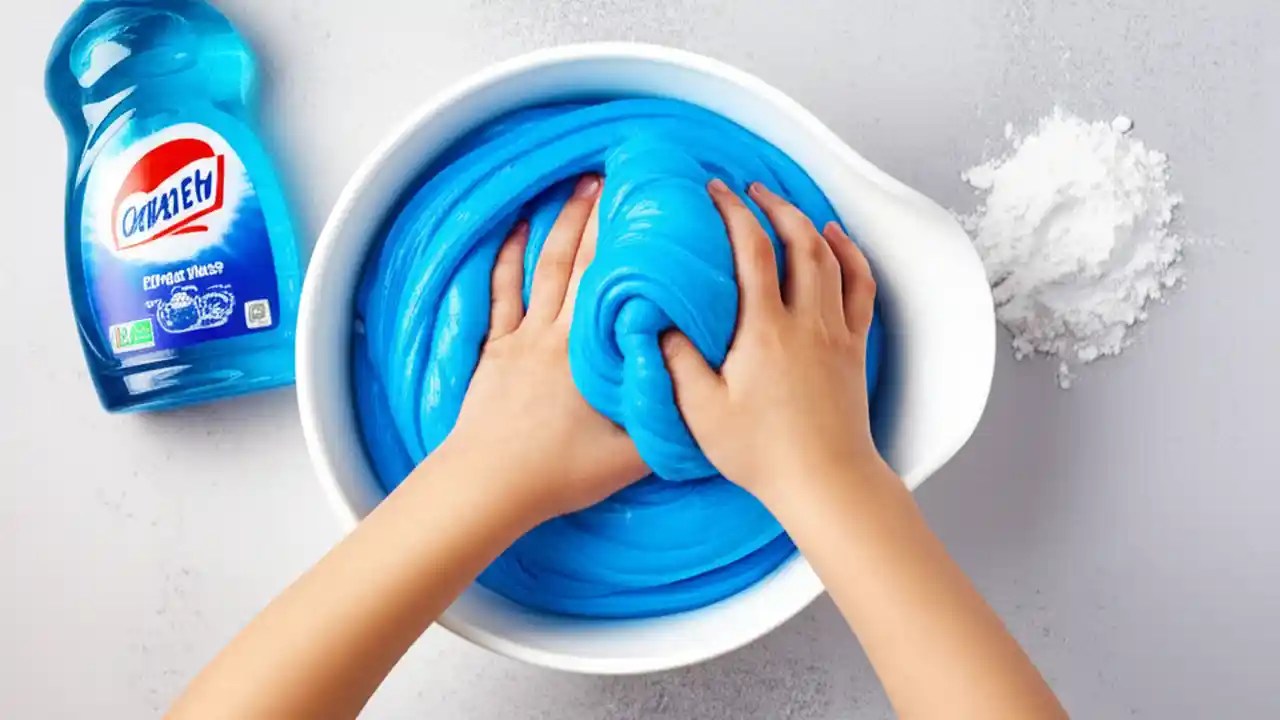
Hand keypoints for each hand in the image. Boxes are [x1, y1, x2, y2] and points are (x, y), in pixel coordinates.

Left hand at [440, 175, 648, 523]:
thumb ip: (668, 415)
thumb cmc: (560, 472)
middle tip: (617, 176)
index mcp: (592, 352)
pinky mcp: (494, 349)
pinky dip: (508, 257)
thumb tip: (704, 384)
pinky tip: (517, 229)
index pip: (614, 283)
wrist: (489, 485)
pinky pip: (500, 293)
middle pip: (580, 261)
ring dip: (561, 224)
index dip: (631, 242)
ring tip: (579, 188)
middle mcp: (558, 333)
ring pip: (544, 267)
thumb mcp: (631, 455)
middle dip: (600, 216)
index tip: (650, 206)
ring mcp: (522, 337)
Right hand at [661, 179, 882, 501]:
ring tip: (787, 207)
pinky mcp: (853, 350)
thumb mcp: (702, 411)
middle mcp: (805, 321)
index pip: (752, 250)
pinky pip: (860, 289)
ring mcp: (835, 333)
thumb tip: (657, 323)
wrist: (825, 482)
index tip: (716, 192)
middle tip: (750, 190)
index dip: (733, 213)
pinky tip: (838, 243)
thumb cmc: (761, 453)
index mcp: (763, 330)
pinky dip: (851, 257)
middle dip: (773, 206)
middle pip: (798, 241)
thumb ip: (677, 362)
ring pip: (831, 259)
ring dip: (808, 224)